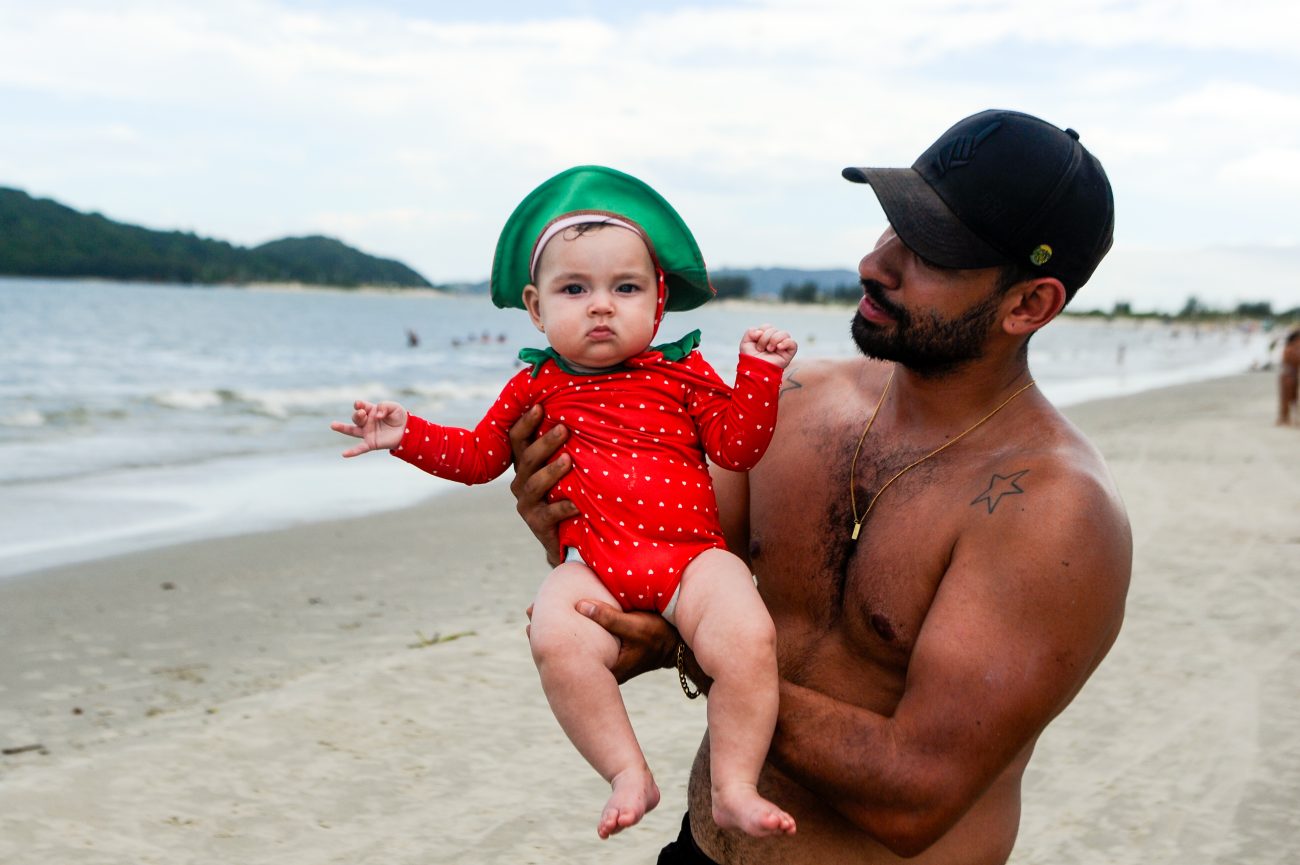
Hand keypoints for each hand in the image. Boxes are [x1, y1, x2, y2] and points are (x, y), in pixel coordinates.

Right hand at [329, 400, 407, 456]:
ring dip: (342, 427)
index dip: (359, 404)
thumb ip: (384, 406)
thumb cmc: (399, 417)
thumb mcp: (394, 407)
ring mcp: (367, 433)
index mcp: (371, 411)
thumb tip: (376, 415)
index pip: (361, 406)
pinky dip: (352, 452)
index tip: (359, 404)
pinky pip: (360, 448)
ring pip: (352, 430)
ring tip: (333, 425)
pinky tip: (344, 454)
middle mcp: (367, 422)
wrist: (407, 431)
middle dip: (357, 415)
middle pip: (356, 418)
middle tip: (362, 413)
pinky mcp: (371, 443)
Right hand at [508, 406, 578, 566]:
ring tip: (569, 460)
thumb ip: (565, 447)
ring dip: (552, 471)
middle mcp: (521, 482)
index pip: (517, 439)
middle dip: (545, 443)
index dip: (526, 422)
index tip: (540, 406)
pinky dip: (564, 507)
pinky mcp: (537, 523)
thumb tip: (585, 413)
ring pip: (535, 484)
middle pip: (527, 458)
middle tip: (564, 429)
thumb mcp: (563, 469)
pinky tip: (577, 504)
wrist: (565, 536)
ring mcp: (527, 503)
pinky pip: (550, 514)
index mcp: (525, 464)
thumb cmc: (567, 492)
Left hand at [525, 599, 679, 683]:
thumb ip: (609, 618)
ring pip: (574, 646)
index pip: (566, 656)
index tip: (529, 623)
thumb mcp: (636, 626)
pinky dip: (573, 628)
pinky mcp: (608, 653)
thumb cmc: (658, 637)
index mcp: (602, 668)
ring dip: (561, 628)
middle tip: (529, 612)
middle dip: (548, 631)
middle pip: (566, 651)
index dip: (546, 639)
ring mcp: (604, 661)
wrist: (677, 647)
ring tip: (540, 612)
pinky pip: (584, 641)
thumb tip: (579, 605)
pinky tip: (566, 615)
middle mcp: (600, 669)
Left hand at [741, 324, 797, 368]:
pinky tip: (779, 347)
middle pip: (774, 329)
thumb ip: (750, 331)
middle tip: (761, 349)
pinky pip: (793, 343)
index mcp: (766, 339)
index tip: (756, 343)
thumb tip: (761, 332)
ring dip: (774, 339)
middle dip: (765, 337)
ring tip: (769, 349)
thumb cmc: (750, 359)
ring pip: (785, 333)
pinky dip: (786, 342)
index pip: (767, 327)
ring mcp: (782, 348)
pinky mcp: (788, 354)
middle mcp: (774, 342)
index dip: (761, 331)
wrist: (754, 371)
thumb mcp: (745, 343)